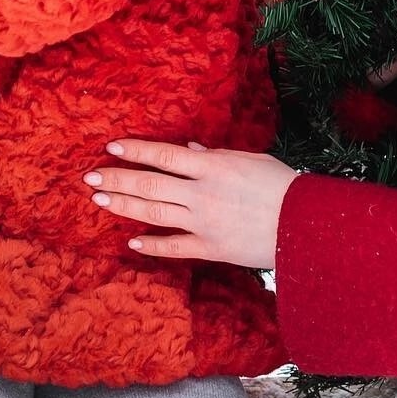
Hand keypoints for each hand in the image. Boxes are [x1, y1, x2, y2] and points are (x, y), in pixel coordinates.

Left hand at [86, 139, 298, 268]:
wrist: (305, 226)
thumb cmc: (283, 186)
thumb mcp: (251, 161)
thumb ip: (216, 156)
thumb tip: (188, 150)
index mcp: (213, 167)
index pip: (164, 156)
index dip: (136, 151)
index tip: (111, 148)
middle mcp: (202, 194)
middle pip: (150, 184)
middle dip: (118, 179)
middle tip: (90, 177)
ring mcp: (203, 224)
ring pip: (154, 214)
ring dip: (124, 206)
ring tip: (100, 201)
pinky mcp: (210, 249)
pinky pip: (173, 247)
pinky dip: (151, 245)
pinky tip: (132, 242)